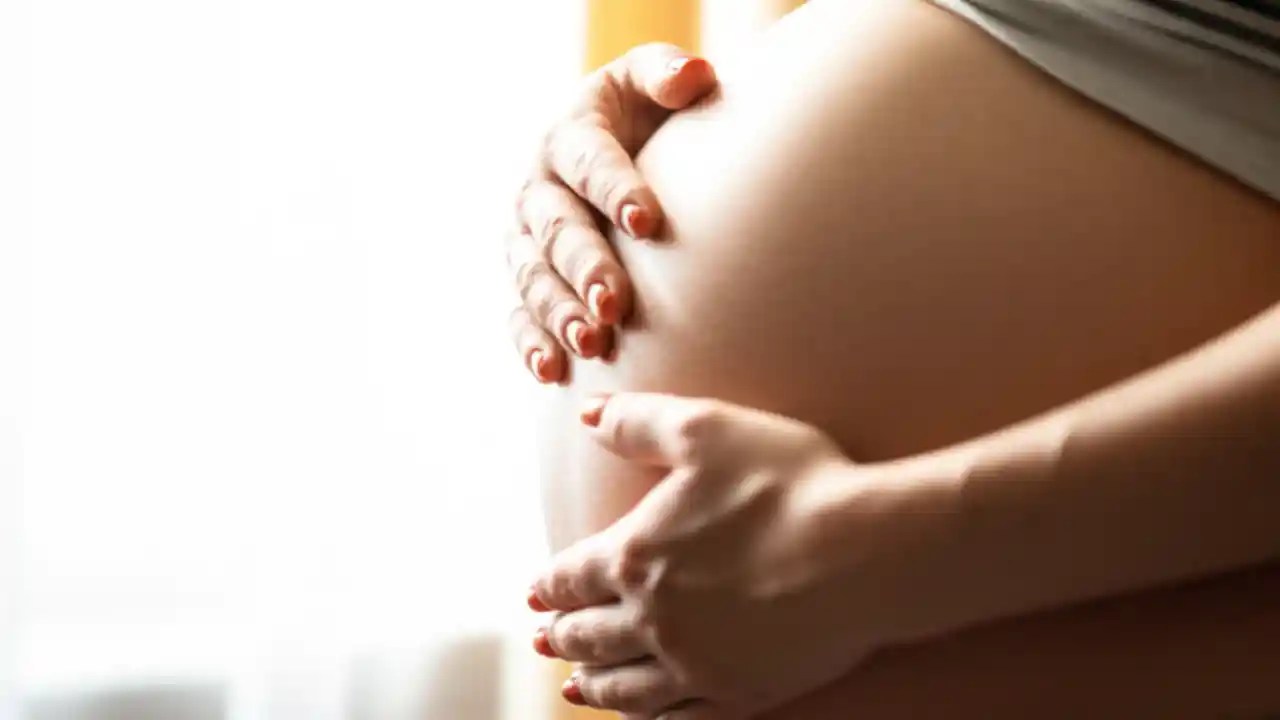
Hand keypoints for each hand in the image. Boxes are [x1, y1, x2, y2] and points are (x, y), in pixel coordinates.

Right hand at [507, 45, 717, 383]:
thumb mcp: (653, 82)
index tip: (648, 222)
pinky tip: (553, 373)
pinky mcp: (528, 278)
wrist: (618, 150)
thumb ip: (669, 75)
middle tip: (614, 302)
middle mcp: (541, 187)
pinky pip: (520, 314)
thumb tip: (694, 77)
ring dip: (560, 312)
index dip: (615, 188)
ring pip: (536, 278)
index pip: (589, 161)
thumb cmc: (645, 115)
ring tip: (592, 343)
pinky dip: (533, 343)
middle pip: (558, 229)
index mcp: (570, 135)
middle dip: (585, 266)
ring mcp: (528, 238)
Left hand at [528, 393, 901, 718]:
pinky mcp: (739, 694)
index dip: (548, 585)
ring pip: (625, 685)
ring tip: (574, 686)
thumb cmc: (788, 483)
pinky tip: (642, 717)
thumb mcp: (706, 429)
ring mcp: (696, 663)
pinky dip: (647, 718)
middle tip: (543, 640)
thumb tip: (588, 414)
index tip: (534, 595)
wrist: (864, 551)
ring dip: (592, 683)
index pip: (572, 577)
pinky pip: (677, 717)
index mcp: (636, 555)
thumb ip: (638, 422)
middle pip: (590, 634)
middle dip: (561, 635)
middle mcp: (655, 618)